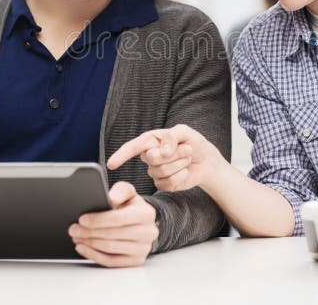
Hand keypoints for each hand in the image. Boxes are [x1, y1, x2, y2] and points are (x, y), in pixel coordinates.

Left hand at [68, 181, 157, 267]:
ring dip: (90, 244)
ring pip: (111, 249)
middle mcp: (148, 232)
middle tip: (74, 229)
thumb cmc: (131, 207)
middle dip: (89, 232)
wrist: (141, 224)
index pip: (119, 218)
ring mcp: (143, 249)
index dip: (99, 220)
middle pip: (113, 235)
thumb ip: (120, 191)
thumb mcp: (128, 193)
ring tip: (77, 237)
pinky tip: (83, 248)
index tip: (82, 219)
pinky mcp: (136, 261)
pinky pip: (112, 261)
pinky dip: (94, 255)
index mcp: (147, 213)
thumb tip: (111, 198)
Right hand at [107, 124, 222, 191]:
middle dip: (174, 154)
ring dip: (180, 164)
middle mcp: (150, 156)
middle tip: (187, 149)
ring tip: (187, 158)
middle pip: (153, 159)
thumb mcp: (185, 132)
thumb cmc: (194, 143)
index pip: (132, 147)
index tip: (112, 164)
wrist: (206, 161)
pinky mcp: (163, 184)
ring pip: (161, 171)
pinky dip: (181, 176)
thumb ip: (171, 137)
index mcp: (150, 140)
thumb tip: (161, 151)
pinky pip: (167, 183)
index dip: (121, 155)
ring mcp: (155, 171)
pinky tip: (185, 171)